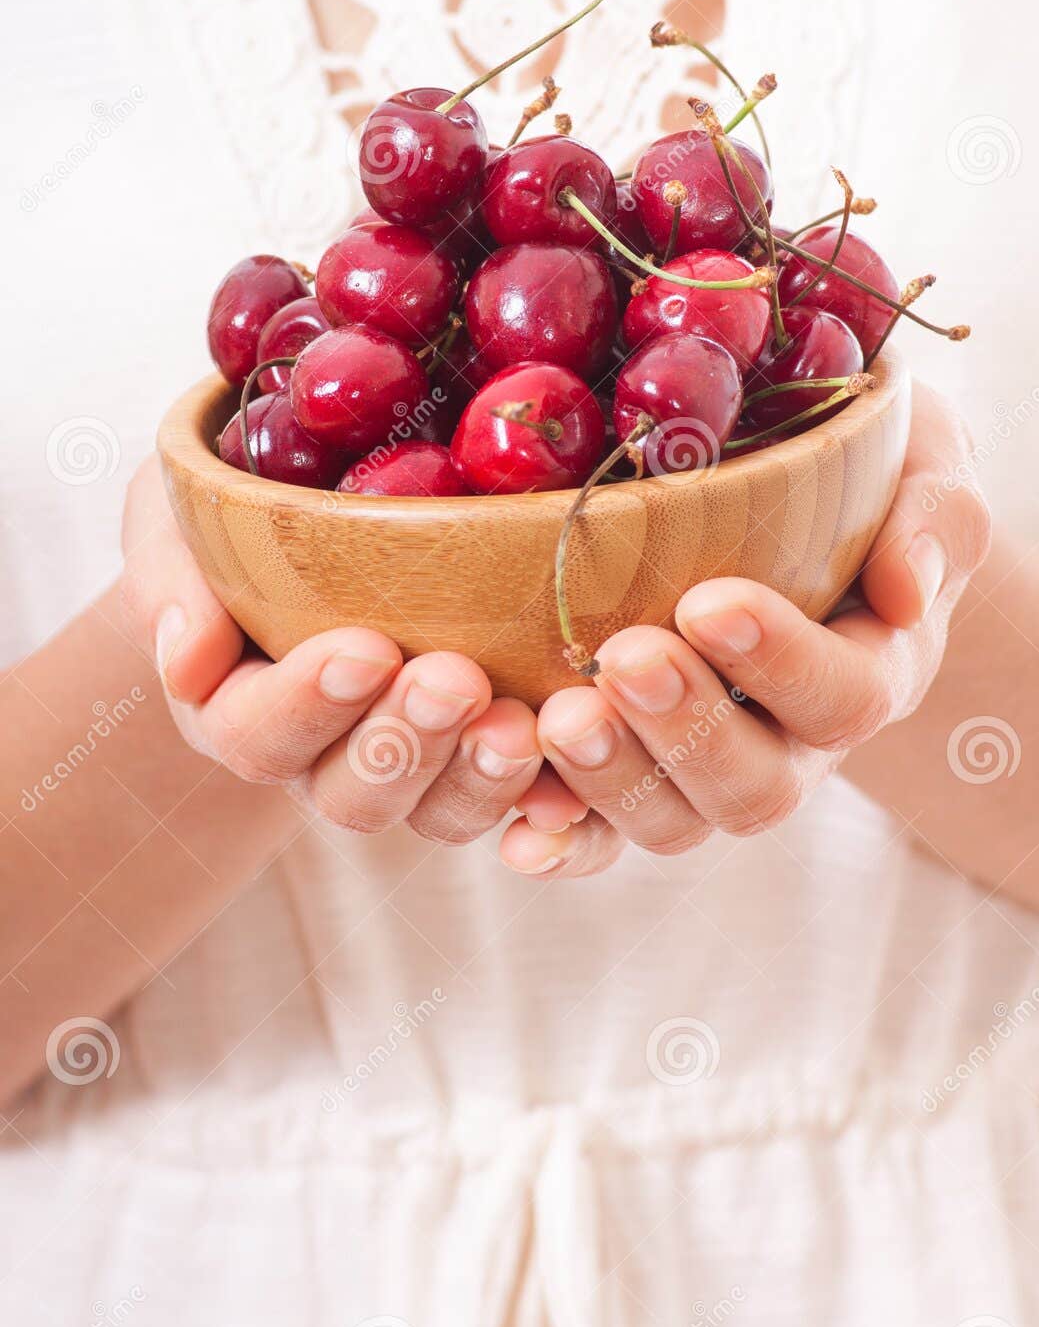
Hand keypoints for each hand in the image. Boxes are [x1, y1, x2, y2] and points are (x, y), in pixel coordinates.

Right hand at [119, 458, 541, 841]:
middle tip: (454, 681)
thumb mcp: (179, 520)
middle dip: (405, 743)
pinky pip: (517, 805)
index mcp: (238, 710)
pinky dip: (548, 803)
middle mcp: (322, 760)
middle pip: (354, 793)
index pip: (259, 736)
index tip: (363, 649)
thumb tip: (186, 662)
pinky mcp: (481, 758)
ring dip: (480, 777)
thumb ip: (174, 581)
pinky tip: (577, 790)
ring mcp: (408, 768)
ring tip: (520, 725)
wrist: (313, 522)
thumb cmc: (233, 515)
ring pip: (438, 811)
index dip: (308, 704)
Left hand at [502, 382, 992, 876]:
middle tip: (623, 657)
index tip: (709, 601)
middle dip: (687, 729)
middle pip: (755, 786)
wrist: (798, 512)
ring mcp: (709, 772)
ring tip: (558, 718)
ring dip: (614, 781)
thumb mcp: (922, 468)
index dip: (779, 662)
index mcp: (870, 670)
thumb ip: (934, 519)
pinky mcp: (635, 781)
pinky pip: (602, 840)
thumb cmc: (861, 478)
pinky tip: (518, 828)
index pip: (845, 695)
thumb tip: (908, 590)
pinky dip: (563, 842)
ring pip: (675, 821)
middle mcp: (793, 744)